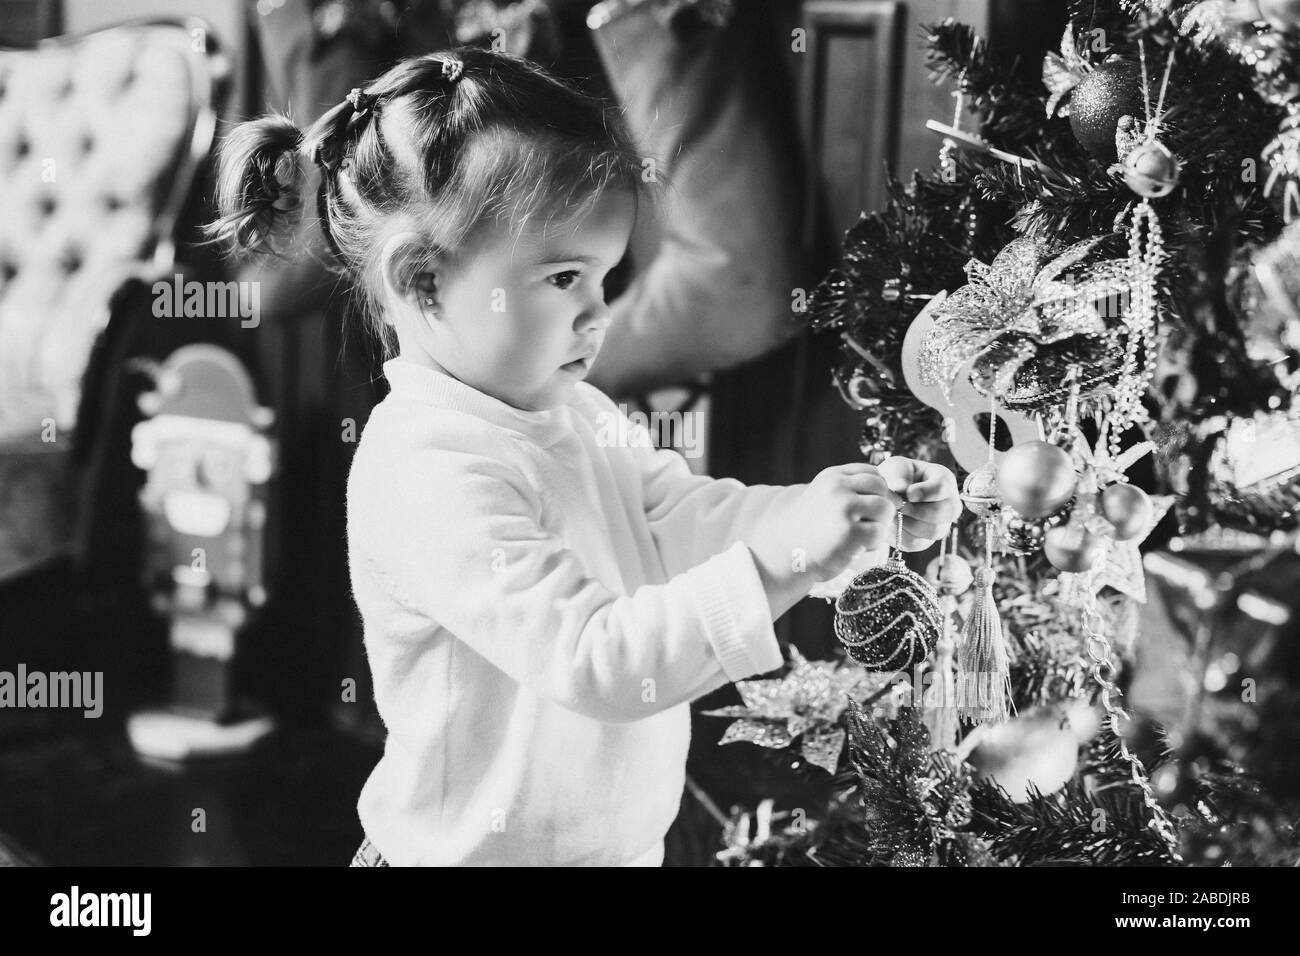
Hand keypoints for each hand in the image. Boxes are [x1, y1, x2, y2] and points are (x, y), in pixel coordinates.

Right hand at [749, 463, 897, 589]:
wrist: (785, 553)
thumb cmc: (810, 528)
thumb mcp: (824, 496)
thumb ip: (851, 488)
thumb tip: (894, 495)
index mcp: (832, 476)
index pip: (873, 473)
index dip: (875, 492)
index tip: (862, 509)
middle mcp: (838, 487)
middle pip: (883, 489)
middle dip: (879, 508)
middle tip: (863, 525)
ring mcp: (844, 509)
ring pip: (885, 509)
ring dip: (878, 525)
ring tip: (859, 536)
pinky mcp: (849, 532)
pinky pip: (879, 533)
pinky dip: (872, 543)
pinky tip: (855, 547)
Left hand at [875, 456, 962, 551]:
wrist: (888, 495)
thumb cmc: (896, 476)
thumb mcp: (896, 468)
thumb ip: (898, 476)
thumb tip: (901, 489)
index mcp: (944, 480)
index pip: (942, 487)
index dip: (925, 492)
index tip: (908, 493)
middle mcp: (949, 504)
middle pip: (943, 513)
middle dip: (916, 510)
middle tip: (898, 506)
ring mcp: (941, 525)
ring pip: (932, 531)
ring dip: (908, 522)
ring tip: (894, 513)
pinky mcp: (926, 541)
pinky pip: (917, 543)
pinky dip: (901, 534)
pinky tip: (894, 523)